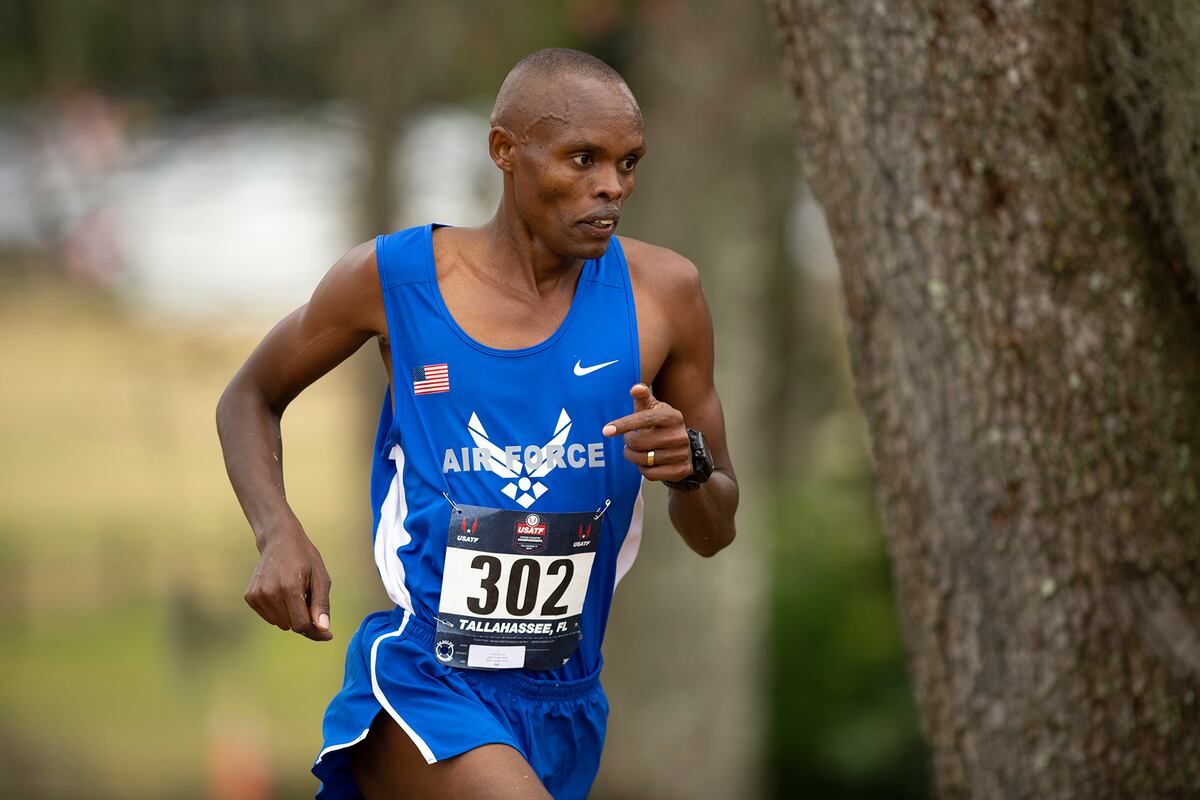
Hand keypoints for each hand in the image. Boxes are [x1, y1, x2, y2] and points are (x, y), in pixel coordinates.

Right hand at [243, 521, 332, 640]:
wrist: (279, 539)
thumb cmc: (304, 557)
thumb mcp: (321, 577)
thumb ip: (321, 605)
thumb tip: (324, 629)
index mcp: (290, 588)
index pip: (302, 625)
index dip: (316, 631)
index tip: (328, 634)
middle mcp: (270, 593)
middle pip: (292, 625)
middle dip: (305, 619)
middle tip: (309, 599)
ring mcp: (257, 595)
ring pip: (280, 623)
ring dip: (291, 615)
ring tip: (295, 593)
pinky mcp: (250, 597)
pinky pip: (270, 617)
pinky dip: (279, 611)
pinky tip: (282, 592)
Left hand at [603, 384, 692, 481]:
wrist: (684, 448)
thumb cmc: (661, 425)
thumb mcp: (653, 409)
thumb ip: (643, 397)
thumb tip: (635, 388)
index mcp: (673, 416)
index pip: (644, 419)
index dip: (624, 424)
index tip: (606, 430)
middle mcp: (680, 435)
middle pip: (640, 442)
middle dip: (628, 442)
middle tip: (629, 440)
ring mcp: (682, 453)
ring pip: (643, 459)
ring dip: (632, 456)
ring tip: (635, 451)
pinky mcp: (681, 470)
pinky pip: (650, 474)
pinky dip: (642, 469)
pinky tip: (646, 462)